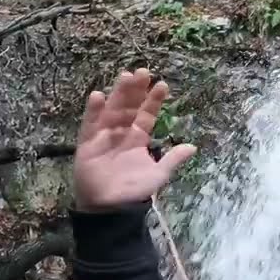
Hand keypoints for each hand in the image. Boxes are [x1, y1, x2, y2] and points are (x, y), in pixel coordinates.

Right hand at [72, 68, 196, 210]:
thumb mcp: (158, 175)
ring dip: (118, 94)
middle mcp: (121, 133)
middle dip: (136, 90)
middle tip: (143, 71)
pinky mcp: (87, 143)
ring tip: (126, 76)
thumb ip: (173, 159)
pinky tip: (98, 96)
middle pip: (129, 107)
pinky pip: (89, 124)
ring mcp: (103, 136)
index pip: (146, 115)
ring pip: (112, 110)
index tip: (162, 85)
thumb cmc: (133, 191)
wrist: (110, 208)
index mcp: (137, 139)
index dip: (153, 101)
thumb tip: (193, 147)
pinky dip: (93, 111)